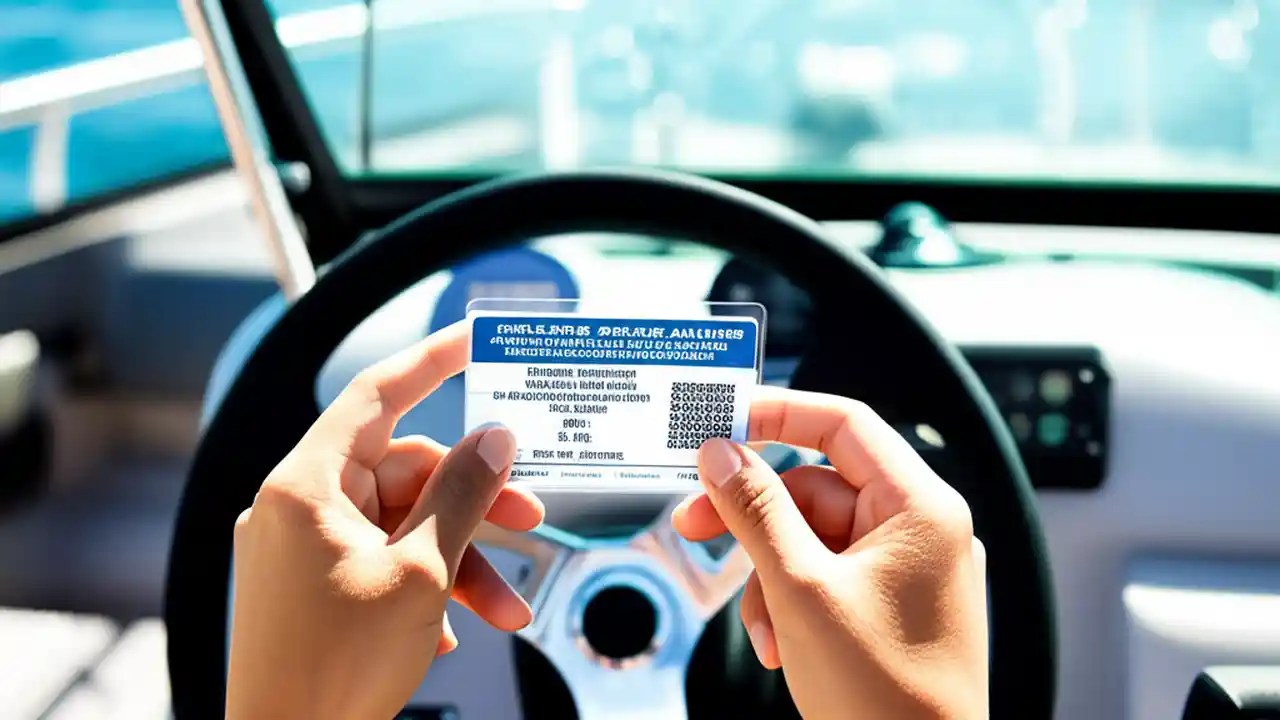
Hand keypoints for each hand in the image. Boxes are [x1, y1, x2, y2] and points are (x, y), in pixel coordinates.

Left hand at [226, 321, 543, 719]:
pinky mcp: (312, 583)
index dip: (432, 359)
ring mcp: (300, 547)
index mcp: (306, 485)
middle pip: (405, 470)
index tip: (476, 338)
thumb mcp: (421, 573)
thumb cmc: (332, 671)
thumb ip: (462, 495)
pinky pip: (382, 558)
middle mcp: (296, 506)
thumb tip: (495, 439)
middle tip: (529, 521)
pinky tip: (453, 625)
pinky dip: (426, 582)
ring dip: (460, 559)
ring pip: (403, 522)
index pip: (376, 394)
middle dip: (472, 501)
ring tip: (505, 606)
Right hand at [673, 387, 987, 719]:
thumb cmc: (884, 696)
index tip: (719, 420)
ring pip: (812, 538)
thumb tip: (721, 453)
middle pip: (815, 486)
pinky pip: (827, 575)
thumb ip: (756, 511)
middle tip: (693, 525)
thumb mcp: (801, 590)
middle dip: (755, 518)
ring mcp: (909, 570)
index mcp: (921, 508)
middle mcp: (922, 530)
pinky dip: (792, 600)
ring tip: (763, 628)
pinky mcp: (893, 605)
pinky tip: (780, 643)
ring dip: (770, 576)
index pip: (844, 424)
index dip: (777, 413)